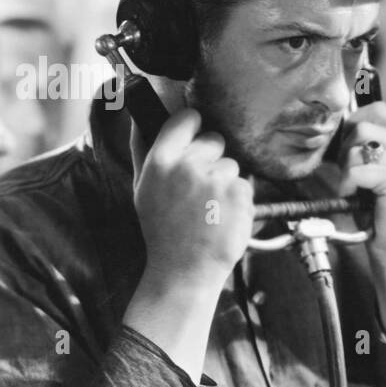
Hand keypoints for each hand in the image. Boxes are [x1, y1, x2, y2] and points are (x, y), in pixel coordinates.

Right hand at [131, 108, 253, 291]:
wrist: (184, 270)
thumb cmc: (162, 229)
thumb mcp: (143, 188)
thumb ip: (142, 149)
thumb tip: (139, 116)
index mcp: (161, 161)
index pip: (186, 119)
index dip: (194, 125)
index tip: (195, 134)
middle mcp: (188, 166)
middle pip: (214, 139)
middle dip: (212, 158)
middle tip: (200, 189)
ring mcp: (216, 179)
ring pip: (232, 164)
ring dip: (226, 182)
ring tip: (210, 209)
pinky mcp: (239, 193)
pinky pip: (246, 184)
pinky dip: (239, 199)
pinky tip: (223, 217)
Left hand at [338, 101, 385, 343]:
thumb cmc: (381, 212)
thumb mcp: (376, 170)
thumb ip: (367, 145)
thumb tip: (338, 123)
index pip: (378, 110)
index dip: (354, 123)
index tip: (346, 148)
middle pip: (365, 125)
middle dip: (346, 149)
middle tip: (348, 174)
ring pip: (359, 146)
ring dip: (347, 168)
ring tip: (354, 187)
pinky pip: (358, 170)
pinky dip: (347, 184)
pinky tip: (353, 197)